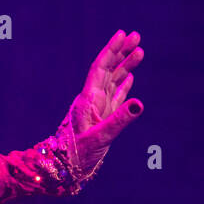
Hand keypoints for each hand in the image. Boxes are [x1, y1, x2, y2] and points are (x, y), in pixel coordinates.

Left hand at [67, 29, 144, 172]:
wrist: (64, 168)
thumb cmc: (77, 155)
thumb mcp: (100, 137)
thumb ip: (119, 120)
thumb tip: (138, 103)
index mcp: (89, 100)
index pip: (101, 68)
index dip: (111, 50)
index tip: (122, 34)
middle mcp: (92, 100)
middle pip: (108, 69)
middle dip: (122, 52)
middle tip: (136, 35)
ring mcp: (98, 108)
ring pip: (113, 81)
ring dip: (126, 66)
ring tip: (140, 51)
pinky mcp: (102, 118)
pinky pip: (115, 97)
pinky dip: (123, 85)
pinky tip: (130, 78)